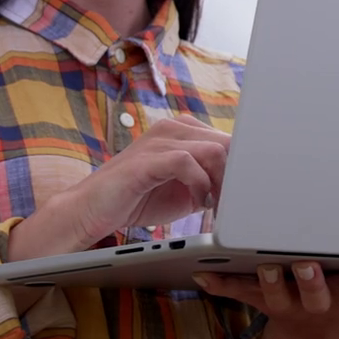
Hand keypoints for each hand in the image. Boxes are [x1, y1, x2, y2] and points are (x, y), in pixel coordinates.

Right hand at [7, 114, 228, 262]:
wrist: (92, 210)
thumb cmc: (139, 199)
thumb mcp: (187, 189)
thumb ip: (213, 182)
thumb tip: (244, 189)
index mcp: (185, 131)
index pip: (230, 140)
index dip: (243, 167)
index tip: (246, 193)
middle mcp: (173, 128)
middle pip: (228, 142)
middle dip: (237, 175)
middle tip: (235, 203)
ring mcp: (159, 140)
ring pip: (213, 150)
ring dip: (222, 181)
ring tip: (218, 204)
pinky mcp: (148, 158)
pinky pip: (187, 162)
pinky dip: (200, 184)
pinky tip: (198, 202)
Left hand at [194, 259, 338, 338]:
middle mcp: (320, 305)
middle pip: (315, 294)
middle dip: (311, 280)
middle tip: (307, 263)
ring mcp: (288, 305)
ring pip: (276, 293)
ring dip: (268, 280)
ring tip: (263, 263)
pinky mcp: (263, 301)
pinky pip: (238, 292)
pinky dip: (220, 284)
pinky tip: (202, 275)